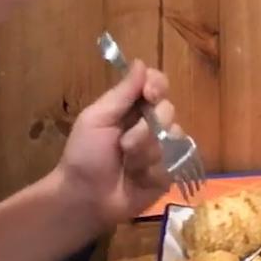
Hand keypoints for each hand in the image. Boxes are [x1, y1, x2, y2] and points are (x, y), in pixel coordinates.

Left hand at [55, 59, 179, 228]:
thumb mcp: (97, 119)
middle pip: (169, 109)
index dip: (158, 85)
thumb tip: (140, 63)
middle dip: (146, 129)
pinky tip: (138, 178)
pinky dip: (154, 170)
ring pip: (173, 137)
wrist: (86, 198)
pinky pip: (175, 162)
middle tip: (124, 144)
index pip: (157, 83)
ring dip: (146, 152)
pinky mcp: (170, 171)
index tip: (150, 94)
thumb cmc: (85, 155)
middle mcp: (151, 123)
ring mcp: (163, 148)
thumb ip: (122, 93)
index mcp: (132, 107)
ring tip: (128, 165)